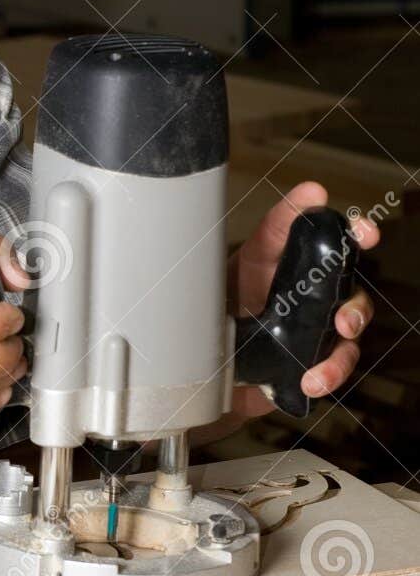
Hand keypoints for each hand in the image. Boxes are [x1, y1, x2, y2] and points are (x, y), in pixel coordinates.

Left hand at [228, 181, 377, 418]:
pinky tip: (310, 384)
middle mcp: (317, 298)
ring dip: (341, 358)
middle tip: (343, 321)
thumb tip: (313, 190)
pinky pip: (330, 371)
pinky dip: (326, 379)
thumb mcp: (247, 259)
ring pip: (348, 342)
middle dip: (356, 310)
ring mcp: (316, 334)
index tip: (366, 233)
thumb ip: (276, 228)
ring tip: (319, 372)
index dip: (359, 235)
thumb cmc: (230, 297)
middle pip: (354, 298)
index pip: (341, 245)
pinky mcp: (309, 365)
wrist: (208, 356)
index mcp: (304, 267)